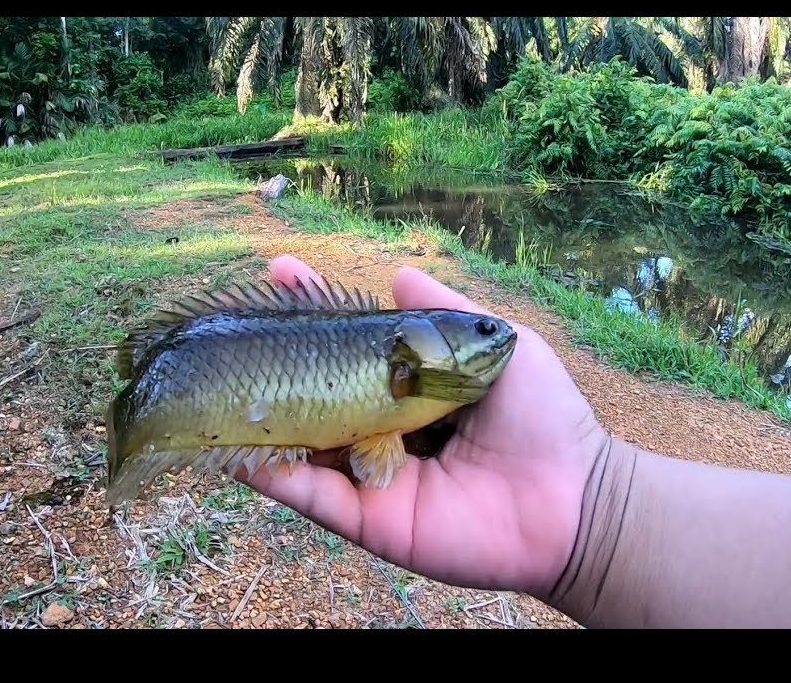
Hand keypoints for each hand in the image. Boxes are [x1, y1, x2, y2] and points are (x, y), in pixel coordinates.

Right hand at [233, 255, 612, 596]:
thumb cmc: (547, 419)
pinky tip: (235, 448)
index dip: (315, 308)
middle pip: (315, 392)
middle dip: (273, 357)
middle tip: (232, 321)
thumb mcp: (499, 344)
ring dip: (259, 415)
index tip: (283, 269)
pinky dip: (273, 475)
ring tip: (215, 378)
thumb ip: (444, 313)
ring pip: (301, 445)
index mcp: (409, 389)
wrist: (575, 501)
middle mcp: (382, 430)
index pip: (349, 343)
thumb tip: (398, 271)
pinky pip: (311, 497)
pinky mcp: (370, 521)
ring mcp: (371, 476)